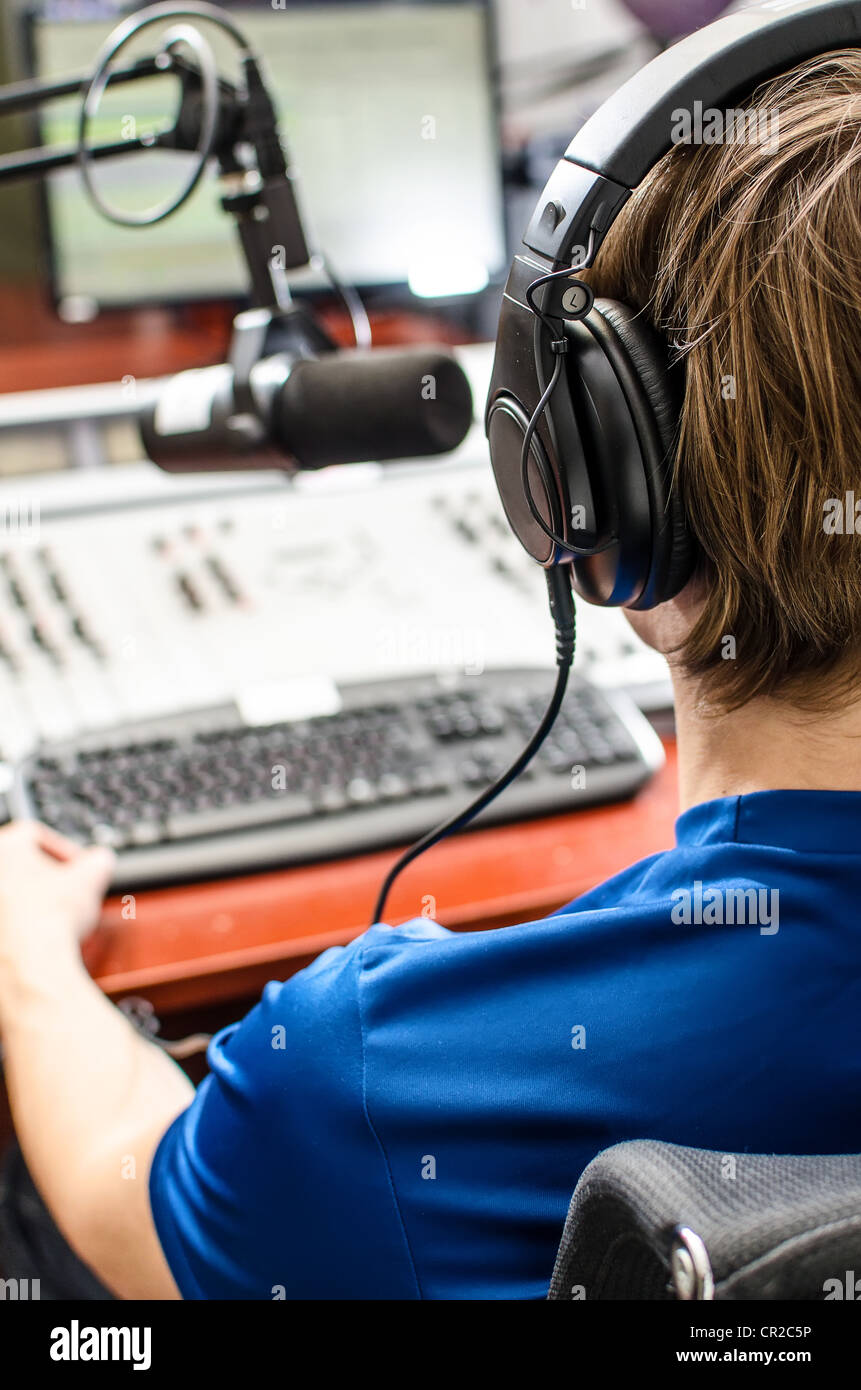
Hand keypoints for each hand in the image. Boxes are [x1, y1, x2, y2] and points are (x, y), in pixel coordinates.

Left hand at [0, 821, 114, 981]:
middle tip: (65, 893)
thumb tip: (101, 861)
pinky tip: (36, 937)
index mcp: (5, 848)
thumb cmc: (49, 919)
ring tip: (53, 919)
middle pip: (17, 867)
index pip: (33, 835)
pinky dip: (19, 927)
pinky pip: (7, 923)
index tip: (77, 868)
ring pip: (10, 896)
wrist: (30, 964)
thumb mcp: (91, 878)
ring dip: (31, 903)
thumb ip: (99, 861)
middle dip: (44, 879)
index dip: (63, 850)